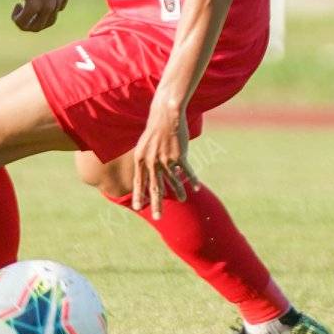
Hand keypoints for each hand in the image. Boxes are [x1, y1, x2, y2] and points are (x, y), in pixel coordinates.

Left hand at [11, 0, 69, 32]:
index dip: (15, 19)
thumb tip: (27, 6)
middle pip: (37, 28)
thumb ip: (24, 0)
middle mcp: (47, 8)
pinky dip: (50, 10)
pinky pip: (57, 10)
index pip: (22, 23)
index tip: (16, 7)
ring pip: (50, 22)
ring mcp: (58, 4)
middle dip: (27, 25)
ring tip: (34, 12)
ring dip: (40, 20)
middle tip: (23, 16)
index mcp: (33, 5)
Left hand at [128, 101, 194, 220]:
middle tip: (157, 218)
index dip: (138, 195)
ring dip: (179, 192)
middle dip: (156, 203)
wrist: (165, 115)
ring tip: (183, 200)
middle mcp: (152, 161)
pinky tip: (197, 188)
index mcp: (141, 159)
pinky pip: (187, 171)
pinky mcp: (178, 155)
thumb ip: (146, 162)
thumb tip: (149, 176)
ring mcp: (165, 159)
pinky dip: (193, 179)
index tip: (137, 207)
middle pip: (154, 187)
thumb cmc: (154, 131)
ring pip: (173, 181)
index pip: (138, 181)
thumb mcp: (144, 146)